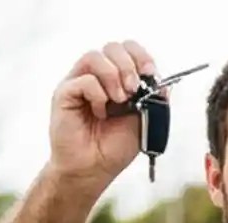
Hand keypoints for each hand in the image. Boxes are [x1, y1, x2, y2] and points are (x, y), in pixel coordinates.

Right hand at [48, 40, 158, 190]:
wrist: (93, 169)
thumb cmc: (114, 147)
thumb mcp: (143, 121)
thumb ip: (153, 100)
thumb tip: (162, 83)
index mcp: (118, 80)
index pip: (128, 50)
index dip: (141, 56)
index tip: (150, 73)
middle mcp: (97, 77)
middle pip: (112, 48)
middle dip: (128, 65)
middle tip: (133, 89)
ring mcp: (79, 83)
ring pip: (95, 57)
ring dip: (113, 77)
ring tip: (119, 101)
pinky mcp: (65, 93)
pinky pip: (83, 80)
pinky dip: (98, 94)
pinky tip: (100, 112)